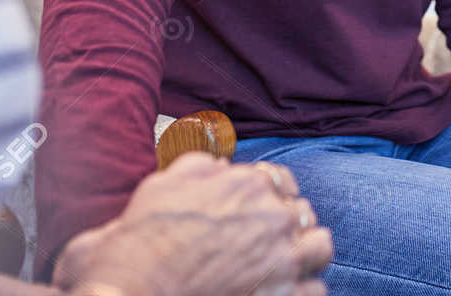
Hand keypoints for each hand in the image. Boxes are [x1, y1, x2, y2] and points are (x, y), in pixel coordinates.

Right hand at [53, 153, 331, 295]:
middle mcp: (270, 216)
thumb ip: (195, 169)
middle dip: (287, 228)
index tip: (259, 218)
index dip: (270, 200)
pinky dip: (299, 294)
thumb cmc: (130, 251)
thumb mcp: (158, 188)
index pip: (279, 182)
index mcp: (241, 183)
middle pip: (302, 213)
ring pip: (319, 247)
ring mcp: (282, 258)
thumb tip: (217, 166)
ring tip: (282, 272)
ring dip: (304, 257)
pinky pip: (315, 292)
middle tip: (264, 249)